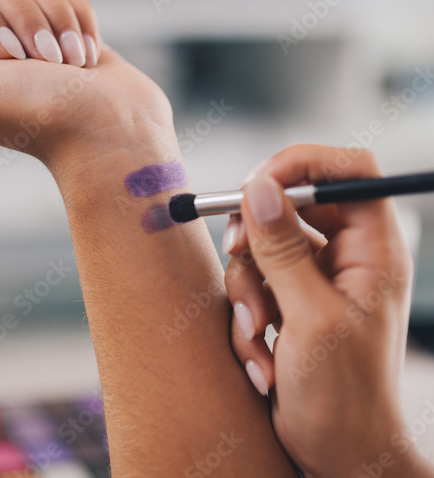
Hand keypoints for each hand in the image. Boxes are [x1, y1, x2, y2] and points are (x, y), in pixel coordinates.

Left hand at [0, 0, 175, 171]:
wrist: (112, 129)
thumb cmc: (39, 116)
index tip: (6, 57)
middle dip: (22, 17)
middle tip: (41, 62)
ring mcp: (32, 37)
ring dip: (55, 23)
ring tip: (69, 65)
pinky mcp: (70, 31)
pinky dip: (80, 24)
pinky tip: (87, 59)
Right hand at [223, 145, 429, 476]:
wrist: (337, 452)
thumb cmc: (344, 395)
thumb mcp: (310, 317)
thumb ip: (284, 249)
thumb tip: (260, 188)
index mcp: (373, 249)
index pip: (347, 170)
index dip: (301, 163)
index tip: (256, 184)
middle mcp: (346, 257)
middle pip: (291, 204)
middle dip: (256, 238)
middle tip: (239, 254)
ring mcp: (315, 280)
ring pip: (260, 249)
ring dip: (247, 293)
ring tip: (260, 334)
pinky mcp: (288, 304)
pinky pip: (250, 285)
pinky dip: (246, 319)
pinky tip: (264, 359)